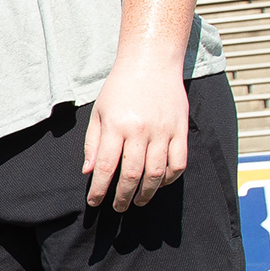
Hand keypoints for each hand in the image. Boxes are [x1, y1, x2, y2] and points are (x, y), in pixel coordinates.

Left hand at [82, 65, 188, 210]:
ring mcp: (164, 131)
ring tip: (137, 201)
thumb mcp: (99, 112)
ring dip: (146, 193)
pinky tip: (159, 183)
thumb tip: (89, 172)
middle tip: (117, 208)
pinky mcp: (181, 130)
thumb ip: (93, 143)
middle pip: (132, 175)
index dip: (99, 189)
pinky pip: (178, 163)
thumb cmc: (120, 88)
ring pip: (157, 173)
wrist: (151, 62)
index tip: (94, 202)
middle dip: (122, 197)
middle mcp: (141, 130)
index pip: (106, 167)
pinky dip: (170, 178)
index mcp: (117, 126)